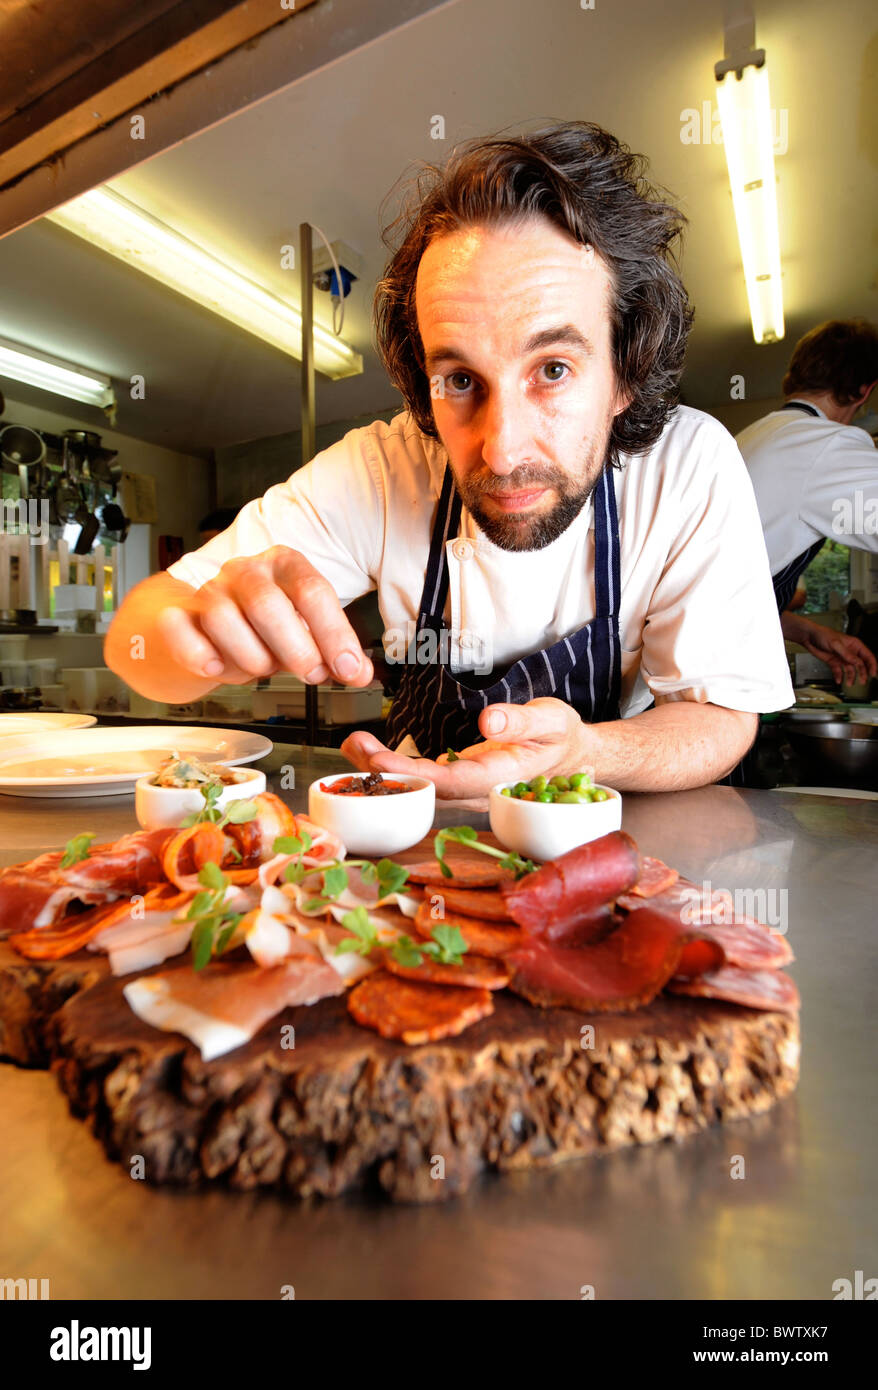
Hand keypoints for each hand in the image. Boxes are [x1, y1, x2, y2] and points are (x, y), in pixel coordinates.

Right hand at [155, 546, 373, 686]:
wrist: (208, 628)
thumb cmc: (265, 630)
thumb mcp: (307, 635)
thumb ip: (334, 653)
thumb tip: (358, 672)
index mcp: (285, 565)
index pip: (312, 591)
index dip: (334, 634)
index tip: (348, 668)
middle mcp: (245, 571)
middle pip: (267, 603)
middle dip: (295, 649)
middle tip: (311, 675)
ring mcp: (208, 591)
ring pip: (223, 619)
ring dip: (250, 657)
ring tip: (263, 669)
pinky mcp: (178, 615)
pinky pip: (179, 630)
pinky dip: (198, 654)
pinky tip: (217, 668)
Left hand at [341, 697, 593, 801]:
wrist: (569, 754)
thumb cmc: (560, 736)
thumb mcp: (552, 720)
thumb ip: (523, 721)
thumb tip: (490, 721)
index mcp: (499, 778)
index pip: (449, 782)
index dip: (413, 776)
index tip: (381, 762)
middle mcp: (477, 791)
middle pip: (425, 790)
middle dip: (385, 772)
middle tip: (355, 745)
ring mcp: (466, 790)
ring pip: (419, 788)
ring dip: (382, 770)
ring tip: (353, 745)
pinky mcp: (458, 781)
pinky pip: (421, 781)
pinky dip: (392, 768)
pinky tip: (368, 752)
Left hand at [800, 627, 876, 686]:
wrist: (809, 637)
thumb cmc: (823, 634)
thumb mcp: (836, 644)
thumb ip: (847, 654)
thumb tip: (857, 661)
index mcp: (854, 645)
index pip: (867, 656)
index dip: (872, 665)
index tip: (873, 673)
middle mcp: (850, 652)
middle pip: (860, 665)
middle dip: (862, 673)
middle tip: (863, 681)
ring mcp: (842, 658)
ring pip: (850, 670)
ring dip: (851, 677)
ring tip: (850, 683)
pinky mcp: (834, 662)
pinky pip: (839, 671)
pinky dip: (839, 676)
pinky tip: (839, 680)